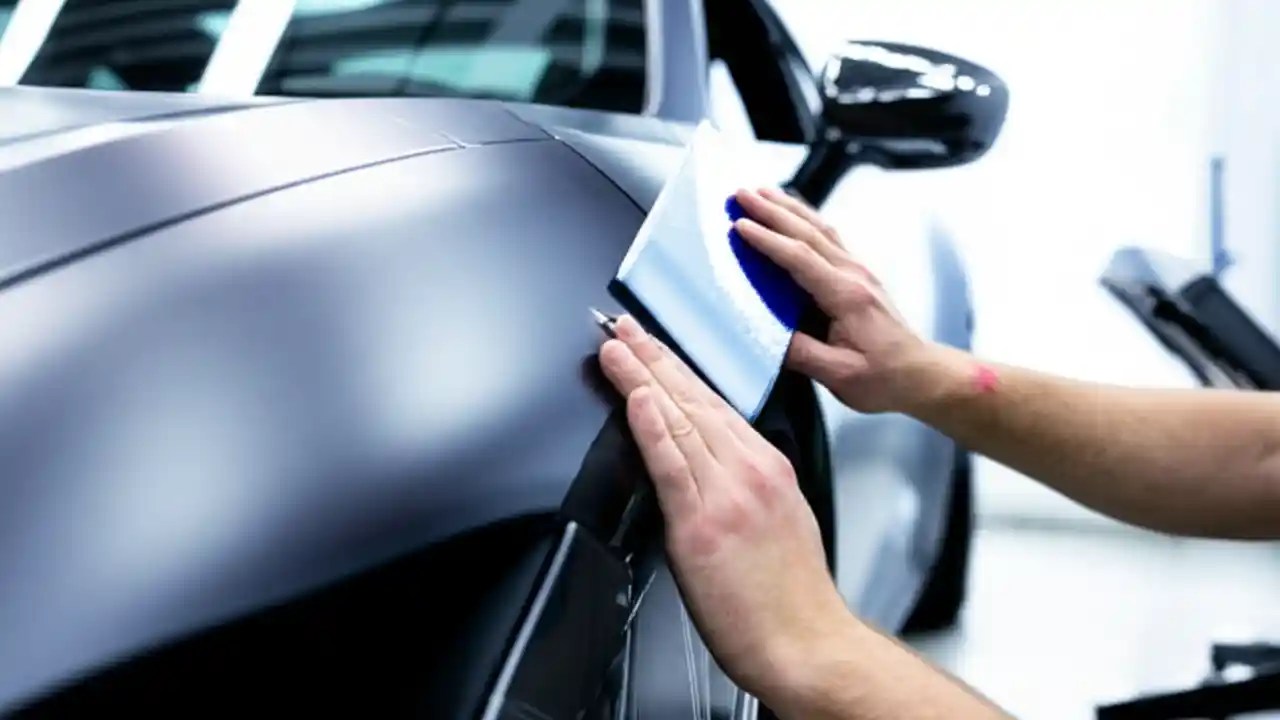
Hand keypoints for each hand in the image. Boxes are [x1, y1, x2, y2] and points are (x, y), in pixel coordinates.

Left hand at [597, 315, 854, 704]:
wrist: (805, 643)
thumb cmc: (792, 594)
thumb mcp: (783, 518)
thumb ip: (749, 485)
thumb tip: (713, 468)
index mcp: (767, 466)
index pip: (715, 404)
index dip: (679, 370)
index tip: (654, 347)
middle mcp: (749, 470)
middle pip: (694, 400)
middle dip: (655, 357)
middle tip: (624, 326)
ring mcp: (726, 494)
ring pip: (679, 421)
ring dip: (641, 377)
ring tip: (615, 347)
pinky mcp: (702, 524)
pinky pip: (672, 465)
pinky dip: (653, 427)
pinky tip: (636, 398)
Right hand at [732, 187, 945, 413]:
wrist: (920, 374)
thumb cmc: (884, 377)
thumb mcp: (839, 375)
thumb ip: (801, 354)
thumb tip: (766, 334)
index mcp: (847, 296)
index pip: (800, 258)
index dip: (768, 241)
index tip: (740, 226)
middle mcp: (854, 275)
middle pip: (808, 232)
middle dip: (772, 210)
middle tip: (742, 194)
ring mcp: (858, 271)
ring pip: (820, 228)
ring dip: (789, 208)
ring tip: (762, 192)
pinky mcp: (858, 275)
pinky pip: (829, 237)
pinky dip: (805, 219)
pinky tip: (794, 213)